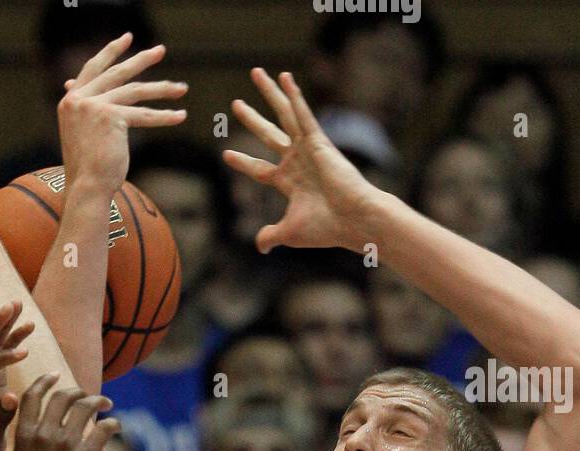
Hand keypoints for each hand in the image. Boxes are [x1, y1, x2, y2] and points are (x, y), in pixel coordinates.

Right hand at [10, 375, 118, 450]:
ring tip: (106, 404)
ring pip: (86, 406)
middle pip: (63, 396)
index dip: (45, 381)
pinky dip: (114, 423)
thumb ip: (25, 438)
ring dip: (99, 400)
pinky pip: (105, 428)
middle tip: (87, 395)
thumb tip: (36, 419)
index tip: (56, 375)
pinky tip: (116, 426)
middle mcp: (44, 436)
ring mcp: (67, 445)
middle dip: (78, 390)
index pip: (33, 396)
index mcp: (24, 435)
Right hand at [59, 33, 187, 195]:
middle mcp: (79, 99)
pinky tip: (180, 115)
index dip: (111, 52)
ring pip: (135, 92)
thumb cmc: (87, 169)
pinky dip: (164, 116)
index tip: (127, 39)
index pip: (94, 69)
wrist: (85, 188)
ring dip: (161, 89)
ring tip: (181, 88)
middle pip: (117, 73)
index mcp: (70, 101)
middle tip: (161, 51)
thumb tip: (94, 97)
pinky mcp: (112, 118)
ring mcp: (94, 106)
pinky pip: (144, 115)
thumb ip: (87, 112)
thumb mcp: (82, 133)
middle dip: (142, 60)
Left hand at [223, 69, 379, 252]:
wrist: (352, 220)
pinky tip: (284, 77)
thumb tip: (260, 246)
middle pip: (268, 134)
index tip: (226, 153)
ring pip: (284, 115)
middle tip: (236, 104)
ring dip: (270, 94)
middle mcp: (297, 161)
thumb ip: (271, 235)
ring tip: (256, 73)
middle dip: (252, 119)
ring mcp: (307, 149)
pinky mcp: (318, 141)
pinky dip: (294, 96)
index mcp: (289, 182)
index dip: (243, 161)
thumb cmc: (326, 228)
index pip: (260, 169)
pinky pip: (302, 114)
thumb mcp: (289, 232)